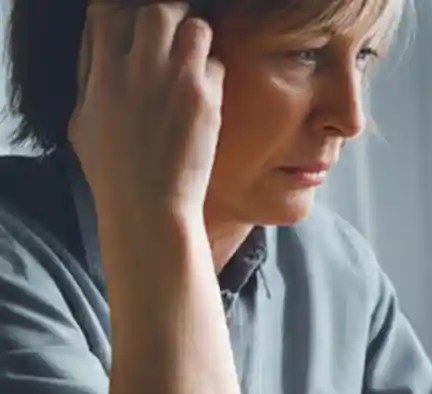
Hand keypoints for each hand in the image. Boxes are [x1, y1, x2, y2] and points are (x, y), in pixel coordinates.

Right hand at [69, 1, 222, 234]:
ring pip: (197, 28)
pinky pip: (217, 64)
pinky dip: (212, 72)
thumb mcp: (82, 123)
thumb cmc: (113, 172)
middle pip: (157, 10)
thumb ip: (92, 81)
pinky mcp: (206, 100)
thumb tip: (102, 53)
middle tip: (174, 31)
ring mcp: (176, 82)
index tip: (133, 26)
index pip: (110, 13)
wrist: (150, 205)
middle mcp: (139, 70)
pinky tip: (205, 92)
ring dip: (197, 38)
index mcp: (104, 74)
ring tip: (194, 58)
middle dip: (168, 15)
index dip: (123, 14)